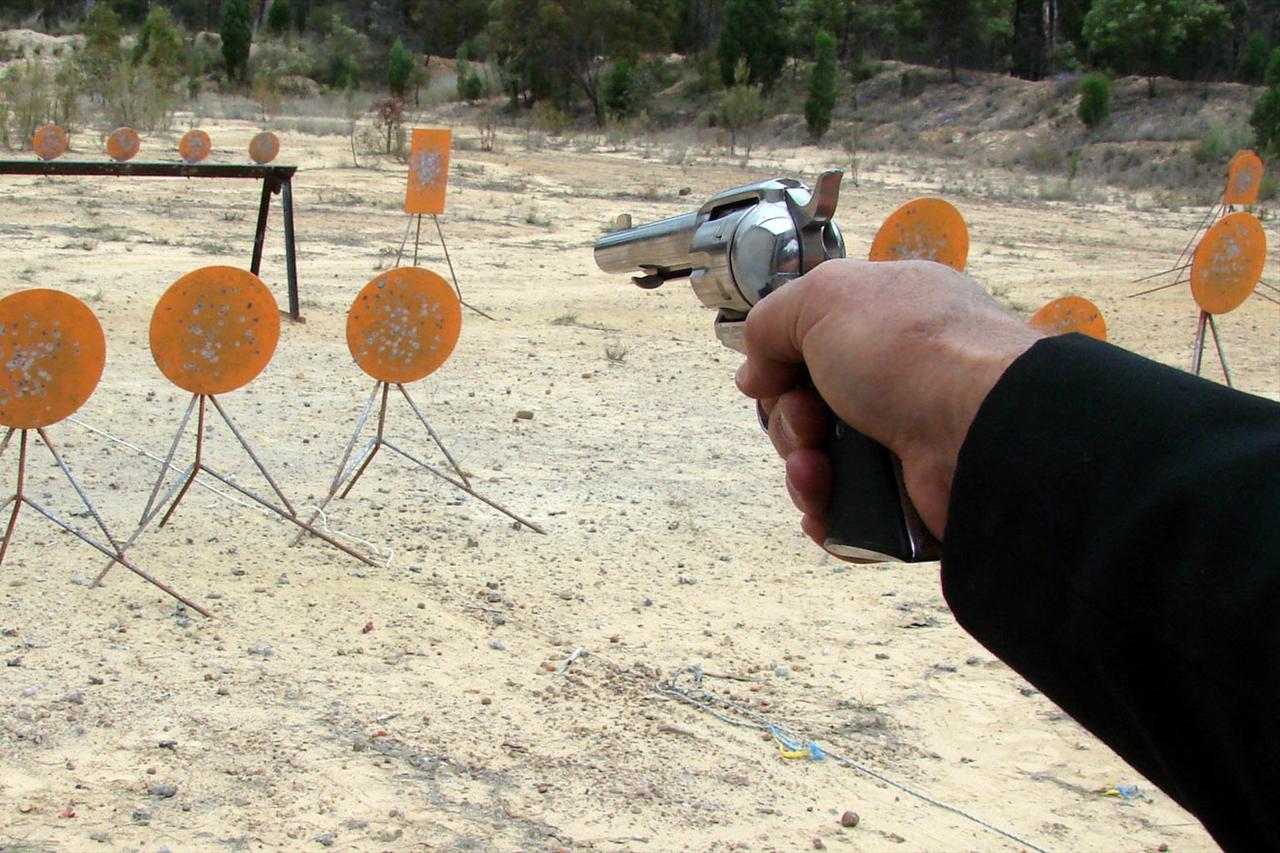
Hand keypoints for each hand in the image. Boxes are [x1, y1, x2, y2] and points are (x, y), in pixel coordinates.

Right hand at [735, 259, 1042, 548]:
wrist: (980, 428)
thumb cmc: (913, 351)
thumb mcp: (825, 298)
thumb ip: (771, 321)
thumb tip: (754, 372)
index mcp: (886, 319)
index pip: (813, 344)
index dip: (781, 365)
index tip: (772, 377)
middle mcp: (899, 377)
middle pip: (809, 409)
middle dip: (791, 422)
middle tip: (813, 422)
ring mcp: (908, 438)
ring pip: (823, 464)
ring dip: (803, 472)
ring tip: (819, 472)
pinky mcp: (913, 497)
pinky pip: (849, 514)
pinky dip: (828, 513)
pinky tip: (827, 507)